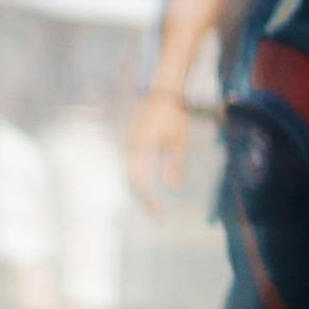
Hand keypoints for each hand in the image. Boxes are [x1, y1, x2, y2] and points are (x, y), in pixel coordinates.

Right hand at [123, 86, 207, 209]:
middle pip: (132, 180)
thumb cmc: (174, 117)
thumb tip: (173, 187)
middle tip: (155, 212)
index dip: (148, 200)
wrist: (162, 94)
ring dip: (139, 187)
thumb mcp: (180, 141)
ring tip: (152, 201)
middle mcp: (130, 148)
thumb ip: (176, 164)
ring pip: (129, 172)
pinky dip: (137, 176)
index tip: (157, 214)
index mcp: (141, 150)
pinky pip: (130, 163)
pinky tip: (147, 182)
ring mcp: (128, 143)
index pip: (141, 182)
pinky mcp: (130, 140)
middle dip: (143, 198)